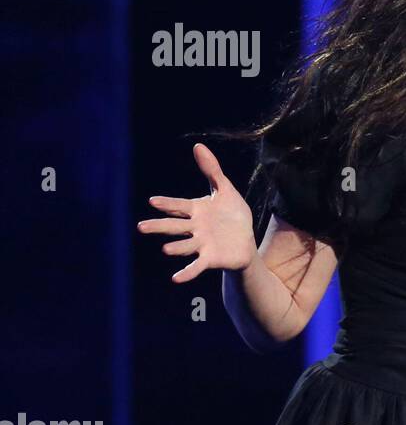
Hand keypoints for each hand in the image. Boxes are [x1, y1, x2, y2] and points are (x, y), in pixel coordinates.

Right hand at [137, 143, 256, 282]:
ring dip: (176, 247)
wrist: (245, 241)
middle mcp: (195, 228)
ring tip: (165, 249)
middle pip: (175, 226)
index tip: (153, 201)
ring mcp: (201, 244)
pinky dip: (187, 272)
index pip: (179, 205)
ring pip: (185, 245)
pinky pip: (196, 266)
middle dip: (159, 226)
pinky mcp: (210, 258)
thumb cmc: (232, 215)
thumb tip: (197, 145)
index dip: (168, 204)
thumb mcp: (225, 190)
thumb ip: (211, 170)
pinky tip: (176, 278)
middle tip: (141, 227)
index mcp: (196, 210)